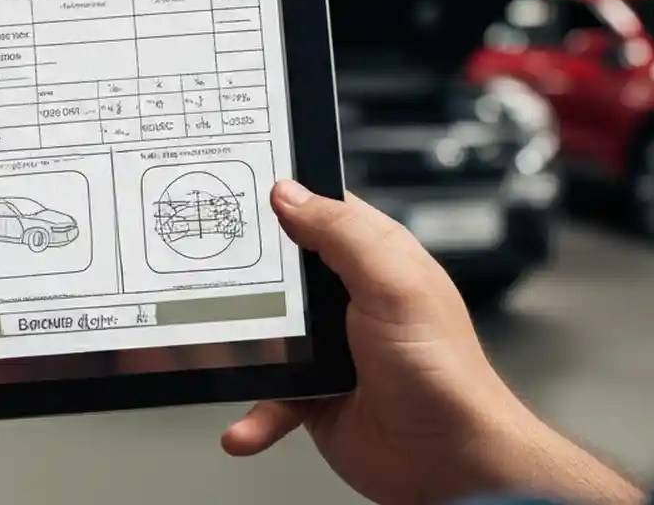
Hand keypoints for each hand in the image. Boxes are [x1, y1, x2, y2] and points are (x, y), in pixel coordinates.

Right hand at [221, 182, 639, 504]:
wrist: (452, 462)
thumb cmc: (443, 372)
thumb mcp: (394, 285)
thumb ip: (343, 234)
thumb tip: (288, 194)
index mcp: (374, 258)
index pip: (320, 210)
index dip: (280, 197)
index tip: (233, 189)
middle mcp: (348, 298)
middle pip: (279, 269)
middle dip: (242, 272)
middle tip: (201, 266)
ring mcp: (329, 348)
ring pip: (265, 332)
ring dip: (238, 348)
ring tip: (211, 350)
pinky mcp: (313, 395)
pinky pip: (269, 396)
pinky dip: (253, 412)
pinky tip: (240, 427)